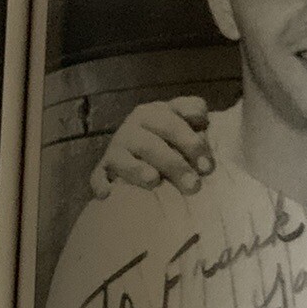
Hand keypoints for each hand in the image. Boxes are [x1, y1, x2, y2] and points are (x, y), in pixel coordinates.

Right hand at [91, 97, 212, 198]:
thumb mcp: (184, 124)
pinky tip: (107, 194)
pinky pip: (98, 176)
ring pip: (125, 159)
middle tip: (193, 185)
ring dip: (139, 171)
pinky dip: (101, 184)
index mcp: (155, 113)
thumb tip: (203, 119)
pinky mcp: (103, 168)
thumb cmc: (171, 140)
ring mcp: (117, 148)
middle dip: (174, 164)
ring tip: (154, 181)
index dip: (191, 142)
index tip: (208, 167)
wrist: (137, 151)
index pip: (172, 122)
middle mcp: (133, 127)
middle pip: (152, 144)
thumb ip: (195, 116)